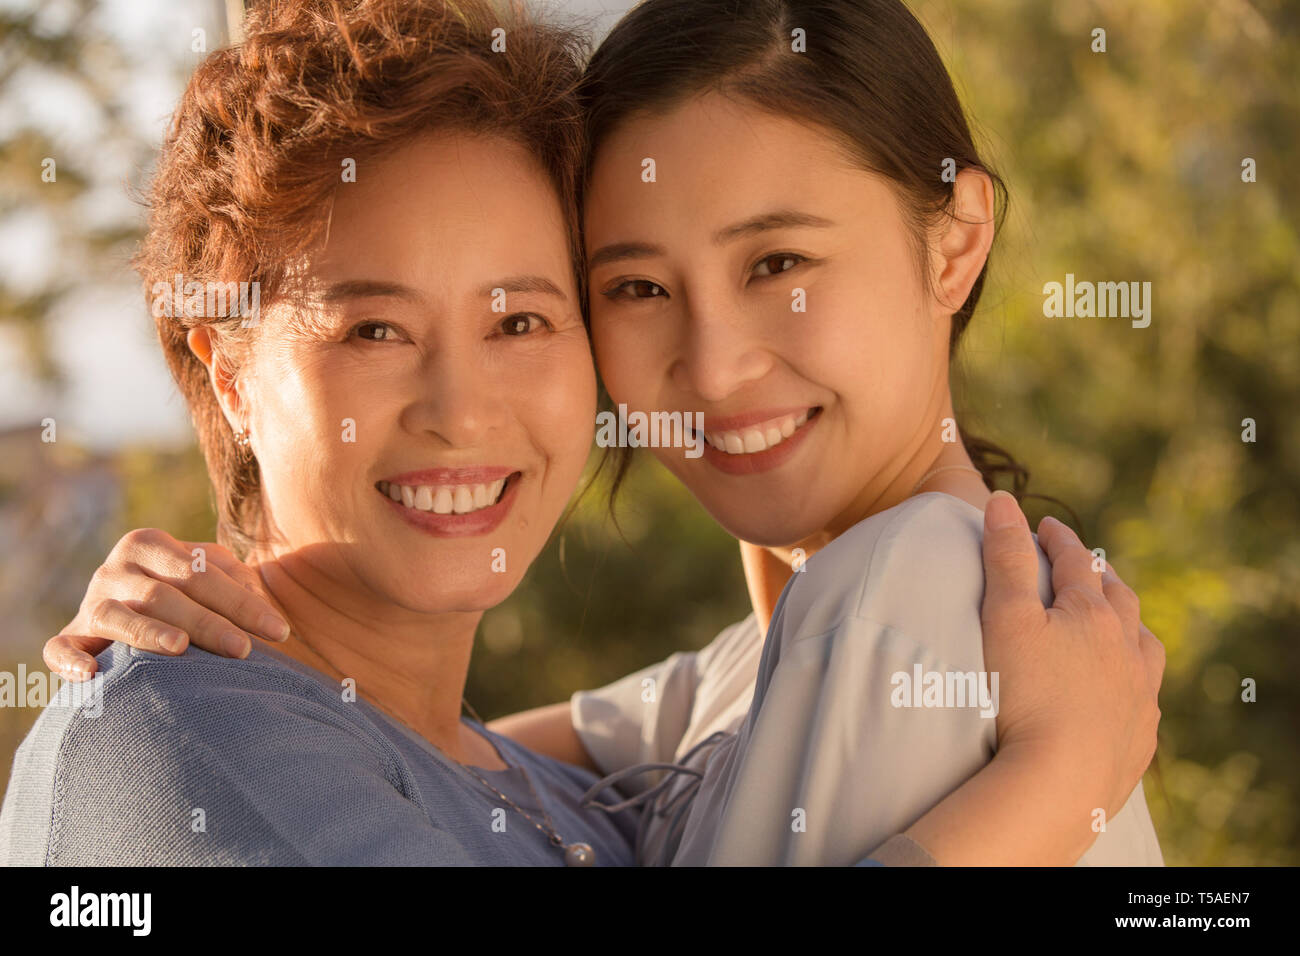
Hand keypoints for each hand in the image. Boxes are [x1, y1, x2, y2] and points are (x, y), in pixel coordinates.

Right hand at [43, 528, 289, 680]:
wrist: (140, 610)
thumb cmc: (193, 594)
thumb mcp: (214, 575)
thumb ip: (237, 581)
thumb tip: (259, 604)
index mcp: (152, 545)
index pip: (202, 574)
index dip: (243, 603)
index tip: (279, 631)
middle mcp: (116, 568)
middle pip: (164, 595)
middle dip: (207, 622)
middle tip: (243, 650)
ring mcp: (90, 601)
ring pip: (117, 615)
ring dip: (148, 632)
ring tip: (180, 647)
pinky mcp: (71, 635)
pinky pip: (59, 648)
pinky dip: (69, 659)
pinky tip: (91, 673)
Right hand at [979, 491, 1163, 823]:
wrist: (1059, 783)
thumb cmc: (1024, 696)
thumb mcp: (1004, 617)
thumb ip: (1004, 557)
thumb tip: (1002, 500)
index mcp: (1093, 614)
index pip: (1077, 562)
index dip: (1058, 539)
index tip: (1045, 525)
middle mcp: (1127, 649)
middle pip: (1119, 598)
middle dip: (1099, 575)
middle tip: (1086, 565)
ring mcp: (1140, 694)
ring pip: (1144, 645)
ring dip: (1129, 625)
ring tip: (1118, 621)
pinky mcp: (1141, 736)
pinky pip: (1147, 696)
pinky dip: (1136, 678)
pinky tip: (1126, 688)